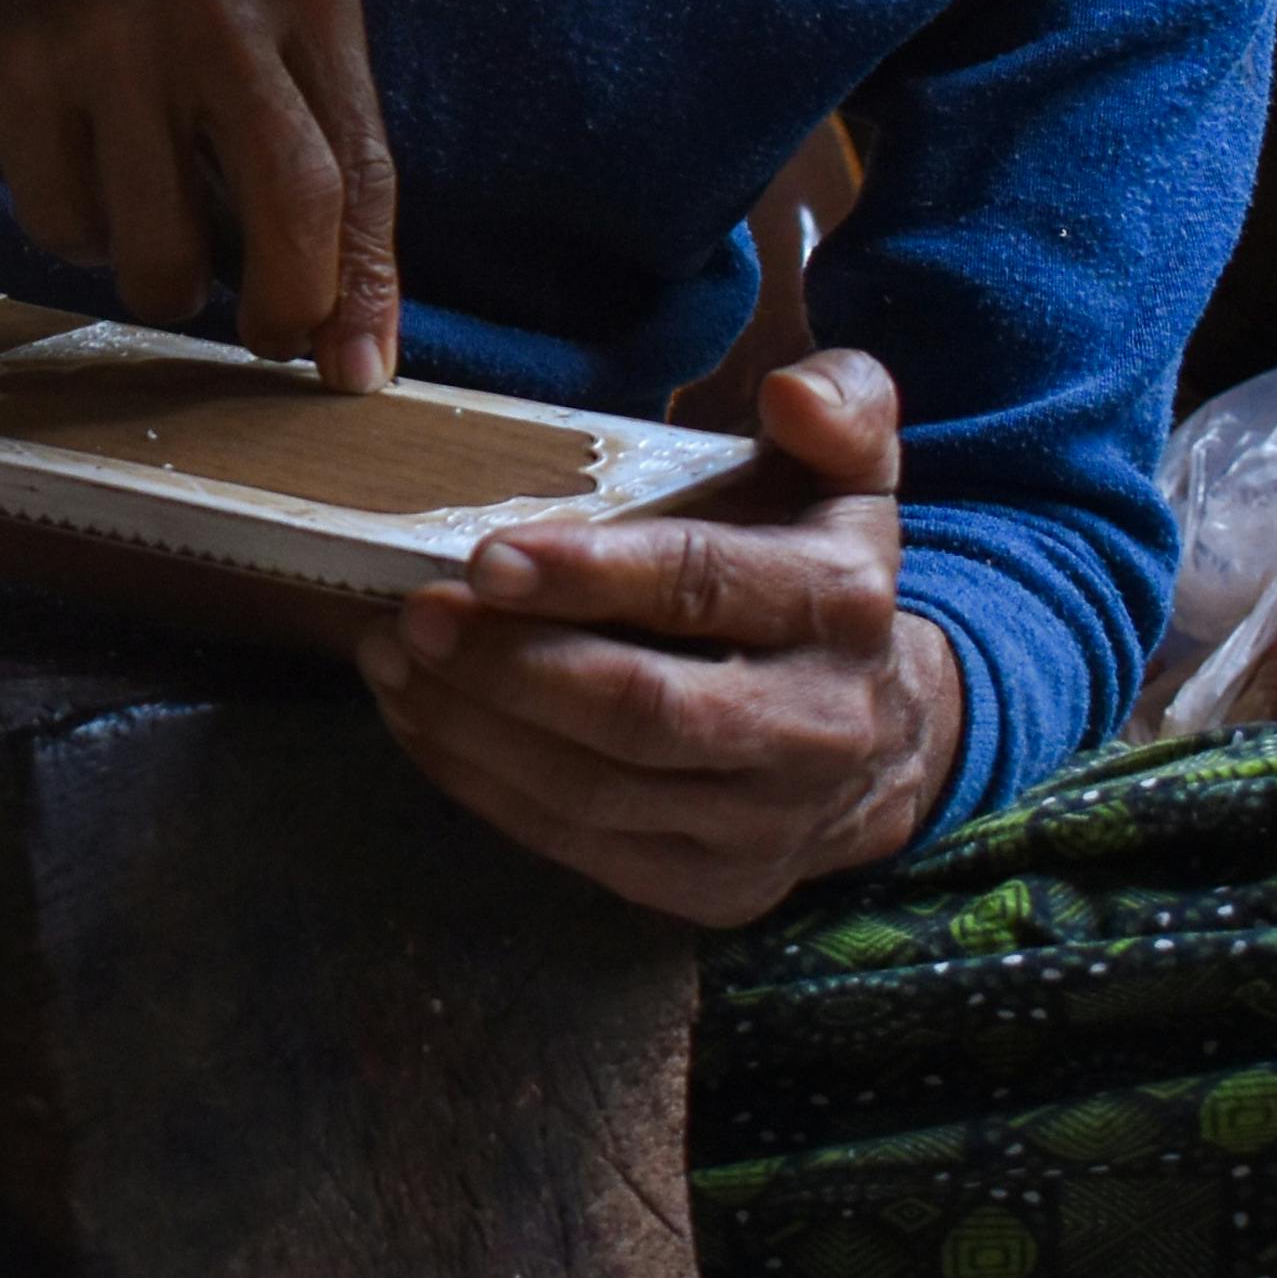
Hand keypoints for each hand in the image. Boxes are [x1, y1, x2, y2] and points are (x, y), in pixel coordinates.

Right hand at [0, 0, 399, 387]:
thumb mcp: (264, 9)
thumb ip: (317, 137)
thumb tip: (354, 326)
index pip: (363, 166)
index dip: (365, 287)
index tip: (356, 369)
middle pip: (292, 203)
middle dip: (286, 306)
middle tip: (265, 338)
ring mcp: (110, 30)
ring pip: (162, 248)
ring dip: (162, 282)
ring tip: (146, 223)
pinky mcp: (15, 66)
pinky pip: (63, 225)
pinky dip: (74, 232)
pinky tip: (70, 161)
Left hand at [357, 348, 961, 926]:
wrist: (883, 743)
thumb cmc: (817, 579)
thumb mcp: (847, 479)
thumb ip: (838, 408)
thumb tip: (790, 390)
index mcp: (841, 608)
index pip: (705, 589)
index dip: (593, 575)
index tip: (488, 555)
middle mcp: (815, 729)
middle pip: (645, 712)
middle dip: (514, 666)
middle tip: (416, 614)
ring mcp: (763, 823)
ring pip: (597, 791)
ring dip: (475, 727)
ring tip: (393, 660)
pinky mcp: (712, 887)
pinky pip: (576, 844)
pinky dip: (482, 786)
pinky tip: (422, 723)